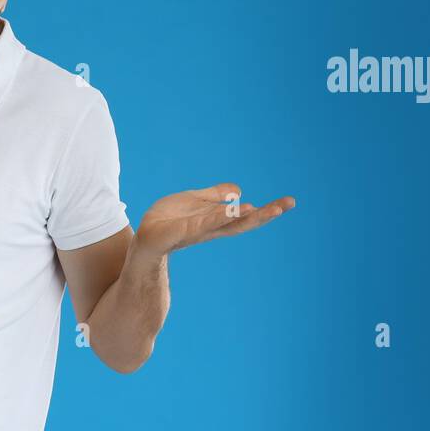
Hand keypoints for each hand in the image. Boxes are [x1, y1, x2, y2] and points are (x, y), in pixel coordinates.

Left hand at [135, 182, 294, 258]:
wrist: (141, 239)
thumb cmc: (166, 221)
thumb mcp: (192, 201)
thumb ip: (213, 196)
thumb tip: (238, 191)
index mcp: (214, 222)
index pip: (244, 216)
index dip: (265, 211)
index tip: (288, 203)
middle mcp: (208, 230)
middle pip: (241, 223)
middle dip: (263, 215)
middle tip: (286, 205)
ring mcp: (193, 233)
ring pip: (221, 224)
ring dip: (241, 216)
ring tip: (260, 208)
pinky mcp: (177, 234)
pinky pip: (198, 225)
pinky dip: (214, 218)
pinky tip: (229, 211)